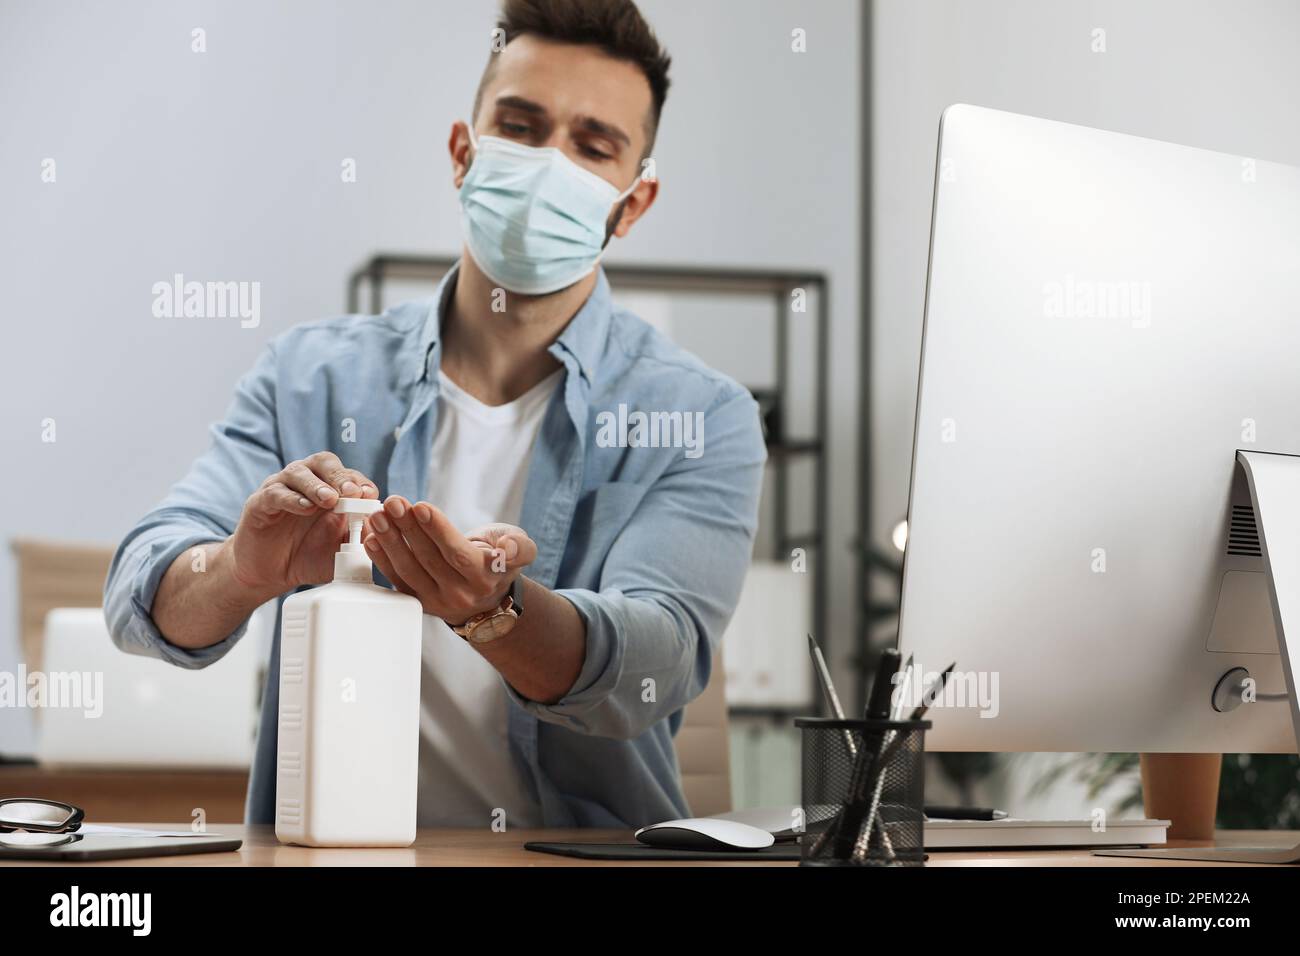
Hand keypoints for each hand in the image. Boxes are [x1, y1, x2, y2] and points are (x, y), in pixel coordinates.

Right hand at [224, 451, 379, 596]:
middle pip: (323, 463)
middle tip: (351, 493)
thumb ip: (360, 536)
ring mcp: (281, 489)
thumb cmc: (309, 556)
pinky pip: (276, 493)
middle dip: (340, 476)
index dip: (359, 481)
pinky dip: (292, 499)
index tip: (370, 494)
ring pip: (298, 472)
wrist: (271, 574)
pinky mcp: (260, 503)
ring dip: (316, 485)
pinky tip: (305, 508)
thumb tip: (380, 523)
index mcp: (329, 489)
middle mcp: (305, 482)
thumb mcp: (341, 550)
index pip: (347, 474)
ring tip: (329, 500)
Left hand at [362, 496, 537, 624]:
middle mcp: (461, 594)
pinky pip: (396, 579)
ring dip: (390, 541)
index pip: (458, 553)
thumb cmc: (498, 561)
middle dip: (408, 527)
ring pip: (409, 570)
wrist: (486, 596)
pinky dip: (381, 558)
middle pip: (429, 559)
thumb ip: (520, 548)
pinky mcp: (418, 602)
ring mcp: (437, 601)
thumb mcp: (521, 549)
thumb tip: (507, 548)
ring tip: (379, 516)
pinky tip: (372, 537)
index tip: (421, 507)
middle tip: (394, 502)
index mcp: (486, 578)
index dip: (438, 530)